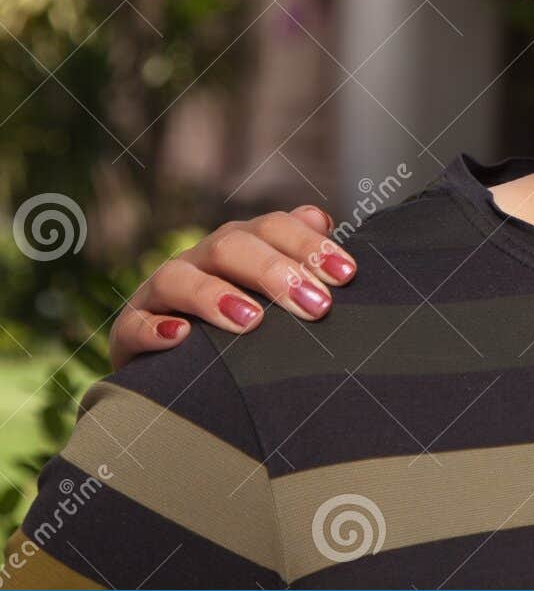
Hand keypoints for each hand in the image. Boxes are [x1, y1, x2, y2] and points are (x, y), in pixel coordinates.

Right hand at [109, 206, 353, 368]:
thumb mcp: (270, 293)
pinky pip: (134, 324)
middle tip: (317, 307)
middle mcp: (200, 260)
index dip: (309, 245)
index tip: (347, 275)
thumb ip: (296, 257)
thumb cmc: (240, 327)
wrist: (175, 373)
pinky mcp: (129, 331)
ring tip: (252, 321)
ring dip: (215, 295)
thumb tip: (321, 218)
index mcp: (239, 245)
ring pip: (179, 277)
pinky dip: (155, 329)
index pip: (273, 227)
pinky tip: (180, 338)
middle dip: (276, 272)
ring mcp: (160, 293)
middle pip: (232, 245)